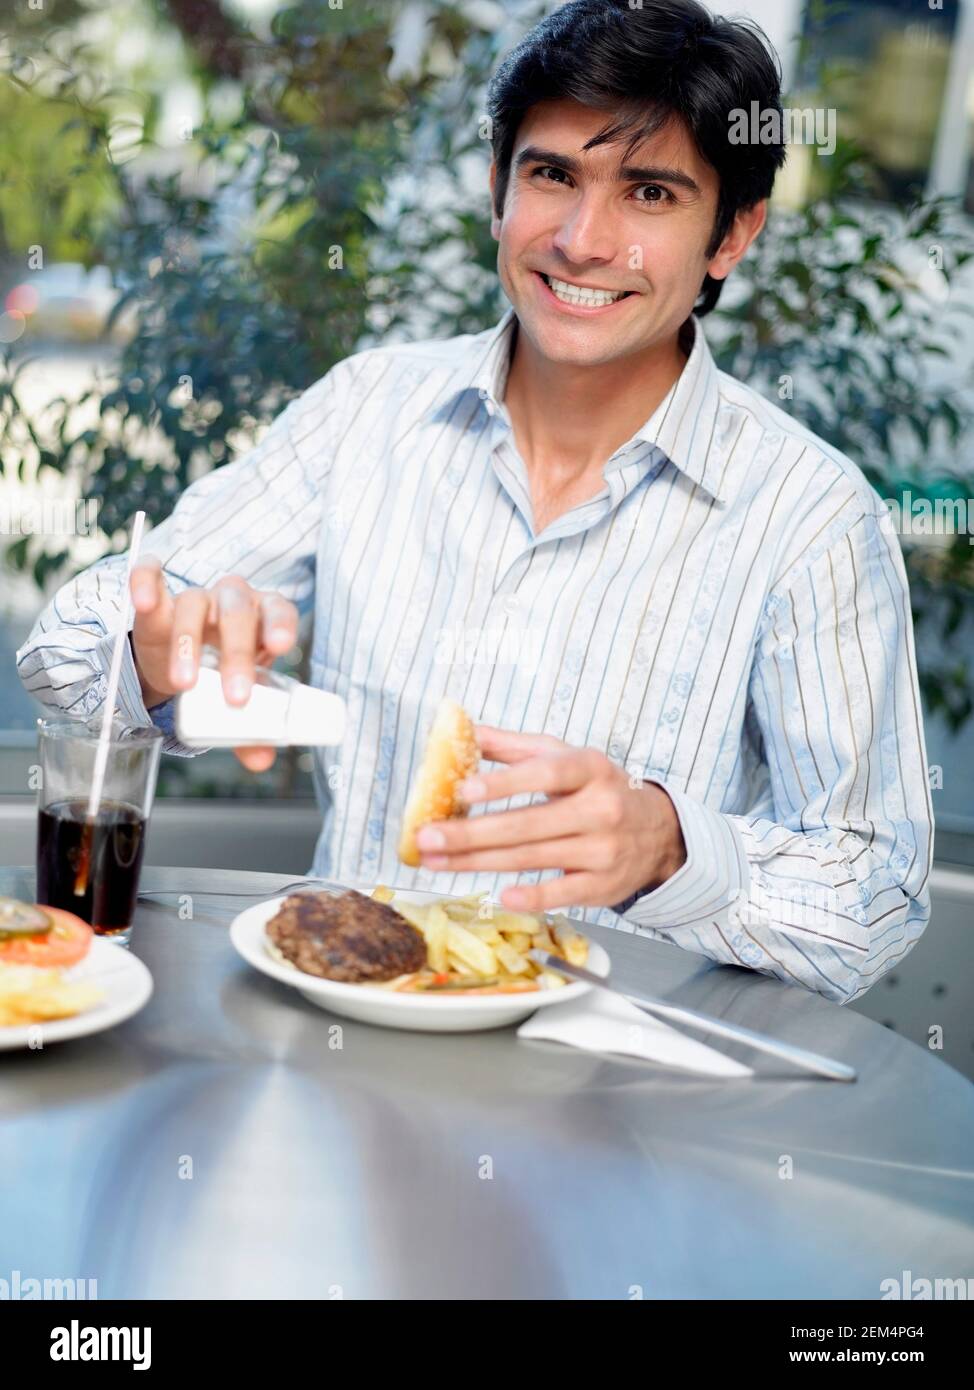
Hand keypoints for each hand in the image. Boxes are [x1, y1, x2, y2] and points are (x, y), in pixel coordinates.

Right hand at [129, 556, 297, 771]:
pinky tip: (146, 601)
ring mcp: (196, 598)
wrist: (183, 667)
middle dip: (236, 654)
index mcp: (263, 617)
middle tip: (235, 696)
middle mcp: (232, 600)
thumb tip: (261, 761)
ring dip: (189, 644)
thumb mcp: (239, 701)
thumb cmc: (222, 676)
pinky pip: (150, 575)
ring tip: (185, 684)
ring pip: (193, 604)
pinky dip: (146, 581)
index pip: (279, 610)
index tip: (280, 648)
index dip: (280, 624)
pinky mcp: (159, 600)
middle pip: (237, 611)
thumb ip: (251, 730)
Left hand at [414, 724, 685, 912]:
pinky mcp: (603, 885)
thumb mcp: (566, 757)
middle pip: (528, 824)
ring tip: (437, 862)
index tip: (463, 789)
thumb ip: (515, 748)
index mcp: (589, 768)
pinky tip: (501, 895)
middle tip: (427, 838)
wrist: (658, 832)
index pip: (545, 774)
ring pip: (533, 858)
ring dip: (478, 863)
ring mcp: (603, 850)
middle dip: (471, 833)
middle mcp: (600, 808)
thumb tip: (464, 730)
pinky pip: (562, 892)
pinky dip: (532, 896)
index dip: (504, 782)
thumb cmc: (597, 789)